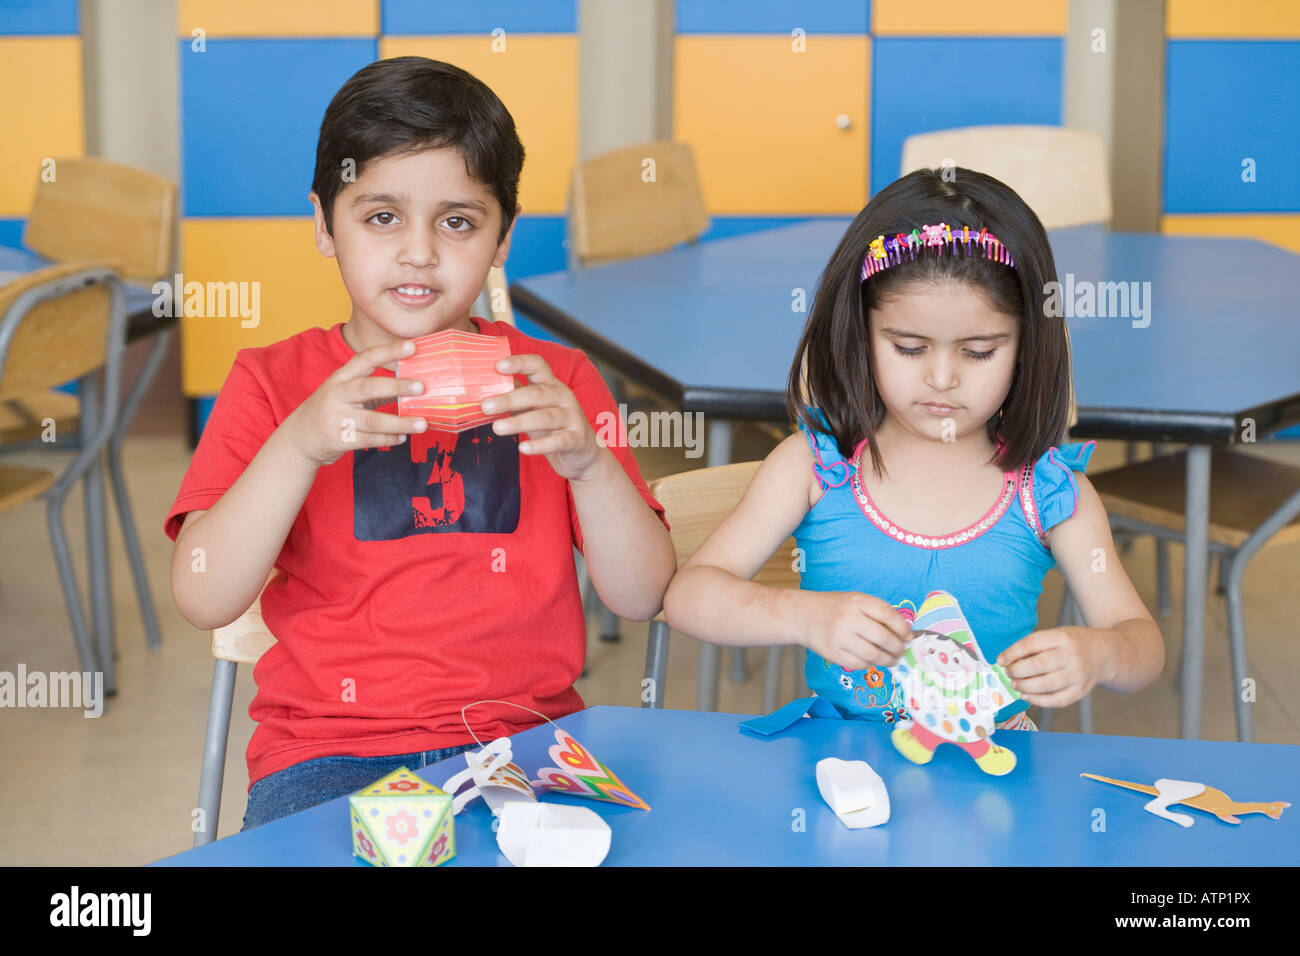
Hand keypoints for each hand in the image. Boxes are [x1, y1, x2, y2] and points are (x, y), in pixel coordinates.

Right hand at [285, 338, 428, 466]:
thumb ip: (377, 388)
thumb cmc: (332, 411)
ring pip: (373, 420)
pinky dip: (388, 439)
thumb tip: (412, 385)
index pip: (365, 358)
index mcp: (341, 377)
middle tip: (422, 387)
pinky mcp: (338, 439)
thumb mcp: (347, 393)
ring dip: (400, 423)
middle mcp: (337, 394)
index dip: (389, 351)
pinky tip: (403, 437)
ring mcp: (336, 417)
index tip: (412, 346)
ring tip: (422, 424)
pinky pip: (369, 439)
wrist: (299, 438)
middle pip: (368, 387)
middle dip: (397, 386)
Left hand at [480, 354, 602, 480]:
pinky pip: (557, 441)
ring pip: (545, 417)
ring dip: (519, 422)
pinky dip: (540, 445)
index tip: (498, 365)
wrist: (583, 455)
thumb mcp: (535, 408)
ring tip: (497, 428)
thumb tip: (484, 387)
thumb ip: (515, 396)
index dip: (519, 363)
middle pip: (537, 393)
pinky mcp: (576, 439)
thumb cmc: (553, 428)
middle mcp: (563, 397)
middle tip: (485, 406)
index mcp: (551, 385)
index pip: (538, 365)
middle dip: (510, 399)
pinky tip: (523, 448)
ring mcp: (572, 418)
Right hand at [801, 591, 911, 670]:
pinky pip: (860, 664)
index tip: (909, 637)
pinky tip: (873, 661)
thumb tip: (903, 634)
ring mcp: (840, 638)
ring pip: (873, 656)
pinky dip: (870, 664)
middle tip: (901, 651)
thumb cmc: (834, 607)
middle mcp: (849, 619)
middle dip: (898, 648)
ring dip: (888, 660)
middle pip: (883, 638)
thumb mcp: (855, 601)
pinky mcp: (833, 654)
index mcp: (857, 601)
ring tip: (892, 660)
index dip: (903, 628)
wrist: (802, 616)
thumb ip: (876, 613)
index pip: (888, 615)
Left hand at [997, 626, 1104, 708]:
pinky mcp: (1081, 691)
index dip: (1012, 653)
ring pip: (1046, 685)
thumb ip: (1035, 646)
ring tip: (1015, 684)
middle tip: (1009, 673)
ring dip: (1025, 687)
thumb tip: (1008, 661)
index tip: (1000, 660)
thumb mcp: (1057, 635)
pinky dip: (1038, 700)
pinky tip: (1027, 696)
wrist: (1106, 654)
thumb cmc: (1074, 644)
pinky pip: (1056, 700)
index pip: (1032, 644)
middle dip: (1017, 671)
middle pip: (1038, 666)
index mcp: (1063, 637)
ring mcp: (1078, 675)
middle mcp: (1072, 656)